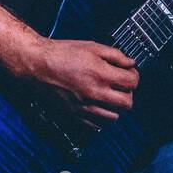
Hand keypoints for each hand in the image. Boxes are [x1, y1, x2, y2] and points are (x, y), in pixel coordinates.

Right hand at [17, 38, 138, 130]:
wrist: (38, 65)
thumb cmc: (62, 54)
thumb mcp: (92, 47)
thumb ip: (115, 55)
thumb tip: (130, 63)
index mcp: (100, 74)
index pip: (132, 83)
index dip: (134, 76)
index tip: (129, 72)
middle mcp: (94, 93)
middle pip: (127, 103)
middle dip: (128, 93)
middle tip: (121, 84)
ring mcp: (85, 107)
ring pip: (114, 117)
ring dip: (116, 106)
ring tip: (109, 95)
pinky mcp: (75, 115)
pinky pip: (97, 125)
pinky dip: (101, 117)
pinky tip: (97, 104)